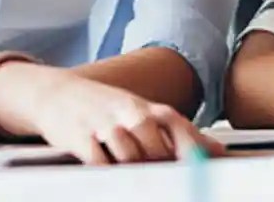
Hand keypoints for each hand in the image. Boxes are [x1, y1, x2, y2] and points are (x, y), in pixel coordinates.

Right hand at [0, 64, 223, 164]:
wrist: (56, 92)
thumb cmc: (106, 109)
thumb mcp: (142, 113)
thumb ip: (177, 132)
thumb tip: (217, 150)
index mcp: (147, 108)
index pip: (178, 127)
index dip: (193, 149)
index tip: (204, 169)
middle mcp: (128, 113)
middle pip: (155, 146)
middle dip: (161, 165)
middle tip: (165, 181)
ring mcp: (103, 124)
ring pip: (128, 155)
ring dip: (134, 169)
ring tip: (134, 175)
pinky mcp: (79, 137)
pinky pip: (98, 160)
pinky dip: (107, 171)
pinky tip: (110, 174)